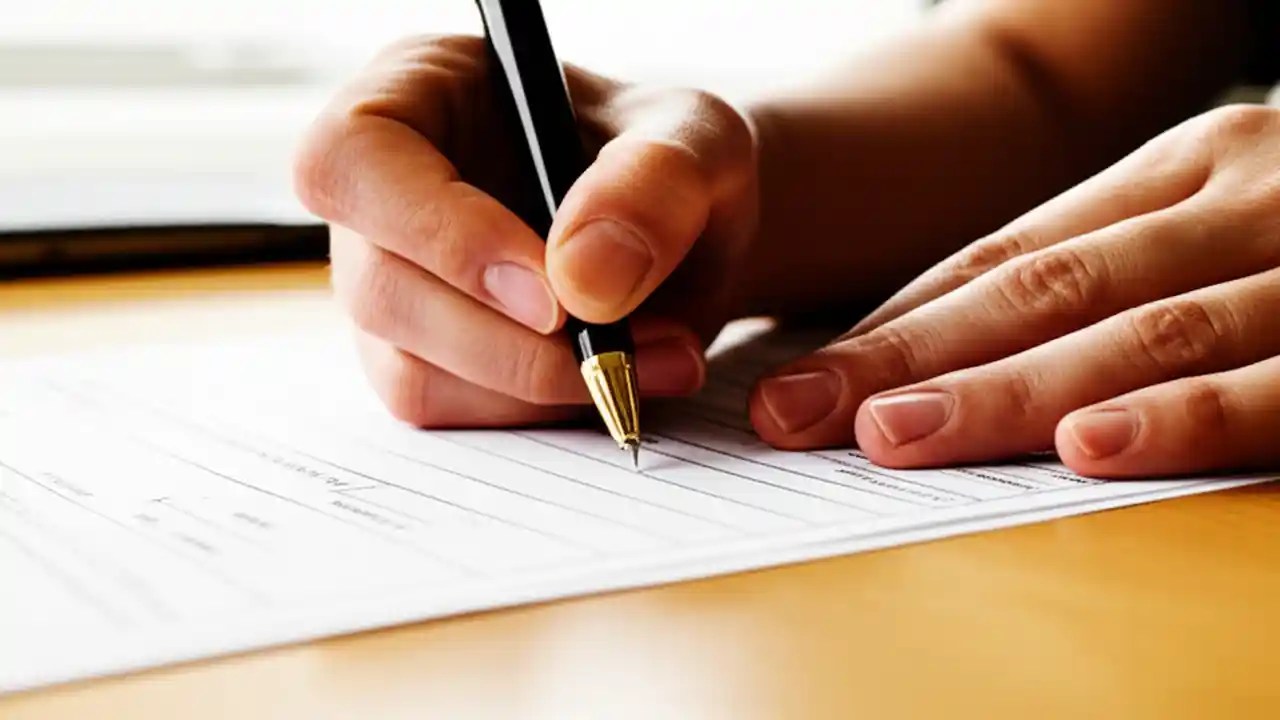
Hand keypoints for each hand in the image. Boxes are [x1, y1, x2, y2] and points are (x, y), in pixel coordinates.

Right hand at [294, 36, 756, 426]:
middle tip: (619, 351)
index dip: (439, 234)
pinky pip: (451, 413)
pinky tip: (617, 378)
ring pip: (411, 371)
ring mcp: (391, 284)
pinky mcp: (423, 359)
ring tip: (655, 358)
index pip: (352, 161)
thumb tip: (579, 281)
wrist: (697, 239)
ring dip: (538, 386)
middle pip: (378, 288)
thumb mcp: (700, 141)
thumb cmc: (676, 165)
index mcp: (415, 94)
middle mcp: (381, 195)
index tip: (551, 295)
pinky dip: (540, 413)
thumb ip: (654, 185)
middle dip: (507, 342)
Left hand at [751, 104, 1279, 477]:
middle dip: (910, 359)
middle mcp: (1242, 194)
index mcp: (1185, 166)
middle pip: (1043, 289)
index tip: (806, 376)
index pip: (1007, 252)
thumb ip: (1105, 265)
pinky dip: (1189, 416)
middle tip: (801, 415)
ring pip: (1140, 329)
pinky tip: (1095, 450)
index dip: (898, 320)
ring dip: (1009, 392)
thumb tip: (942, 349)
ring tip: (897, 438)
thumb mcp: (1214, 218)